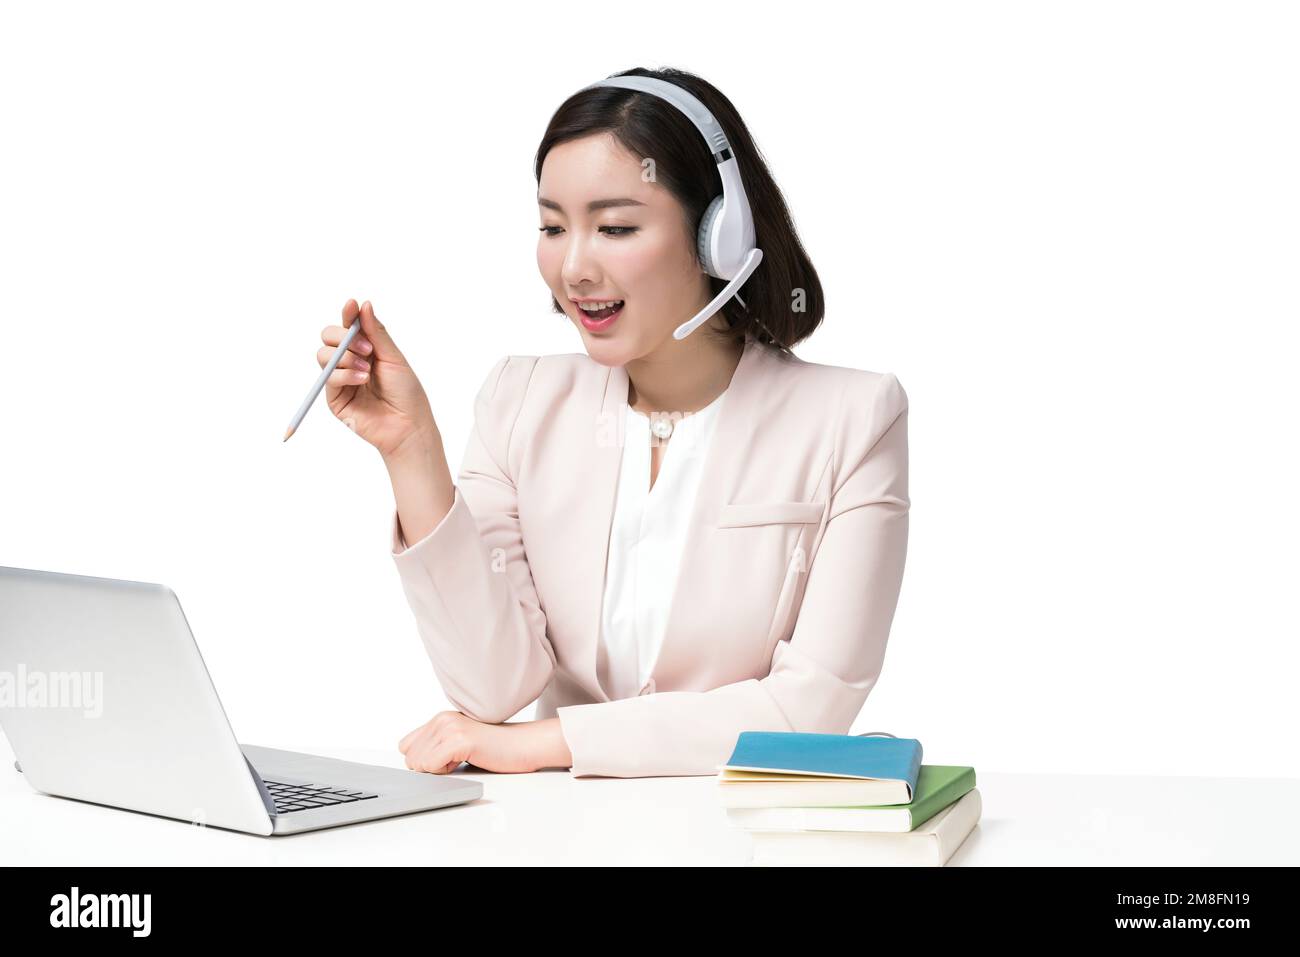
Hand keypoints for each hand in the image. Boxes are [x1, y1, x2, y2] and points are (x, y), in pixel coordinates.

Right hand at [315, 299, 436, 458]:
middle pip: (329, 337)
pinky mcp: (334, 398)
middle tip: (367, 348)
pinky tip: (361, 380)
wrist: (408, 425)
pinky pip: (328, 377)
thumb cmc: (407, 393)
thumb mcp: (394, 358)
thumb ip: (376, 333)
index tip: (352, 305)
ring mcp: (341, 380)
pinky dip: (343, 374)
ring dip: (345, 357)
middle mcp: (351, 362)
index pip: (350, 326)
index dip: (348, 314)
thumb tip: (364, 305)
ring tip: (366, 370)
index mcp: (367, 350)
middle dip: (343, 336)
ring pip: (323, 354)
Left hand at [398, 711, 550, 774]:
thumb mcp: (459, 742)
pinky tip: (466, 759)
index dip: (423, 760)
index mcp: (440, 719)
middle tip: (459, 759)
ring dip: (440, 769)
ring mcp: (450, 728)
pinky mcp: (459, 741)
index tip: (446, 758)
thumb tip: (412, 762)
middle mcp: (442, 719)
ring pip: (418, 764)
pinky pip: (430, 766)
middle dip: (431, 766)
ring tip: (465, 758)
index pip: (405, 746)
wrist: (523, 745)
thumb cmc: (496, 748)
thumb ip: (436, 745)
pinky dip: (444, 771)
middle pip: (410, 758)